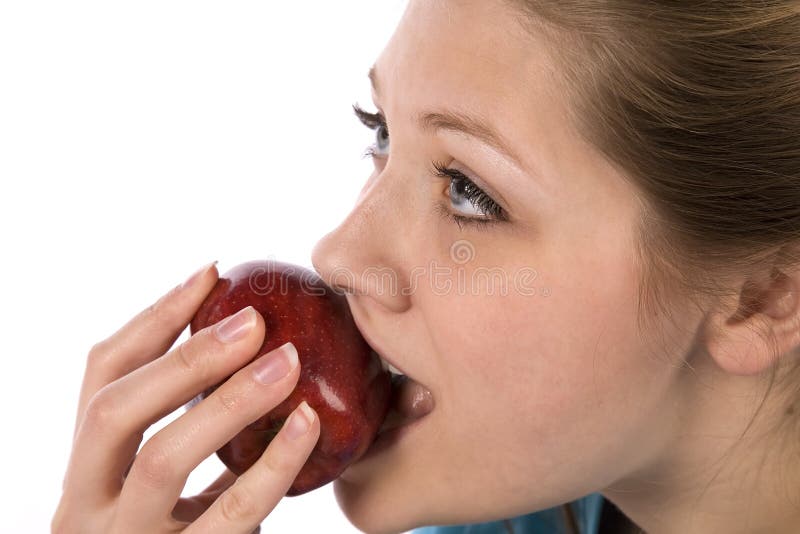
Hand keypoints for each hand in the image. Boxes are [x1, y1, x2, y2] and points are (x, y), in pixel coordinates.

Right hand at [52, 263, 320, 533]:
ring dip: (227, 402)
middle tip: (254, 321)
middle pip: (114, 411)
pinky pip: (228, 515)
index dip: (153, 319)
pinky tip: (307, 425)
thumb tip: (256, 337)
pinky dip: (271, 465)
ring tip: (286, 363)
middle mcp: (84, 507)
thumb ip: (187, 428)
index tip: (211, 273)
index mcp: (87, 469)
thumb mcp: (169, 486)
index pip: (99, 376)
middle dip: (184, 357)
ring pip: (162, 460)